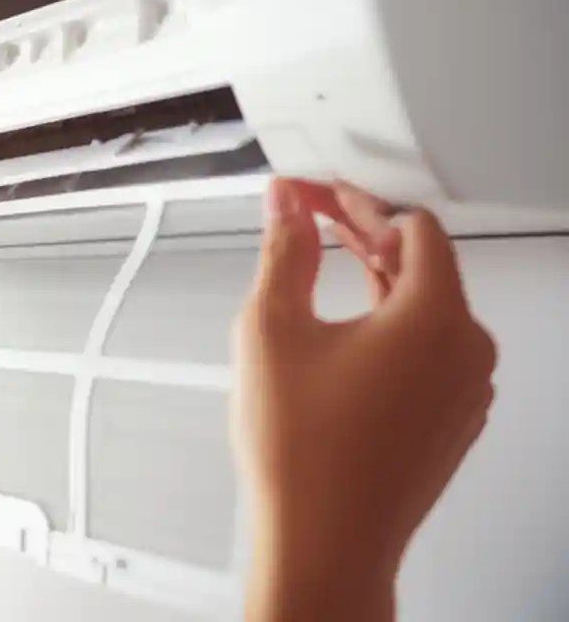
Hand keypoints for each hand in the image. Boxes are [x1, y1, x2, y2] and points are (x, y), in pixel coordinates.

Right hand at [234, 179, 496, 619]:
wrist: (324, 543)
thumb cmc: (303, 452)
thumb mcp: (272, 329)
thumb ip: (284, 251)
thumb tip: (286, 205)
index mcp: (434, 317)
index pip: (411, 225)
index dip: (355, 200)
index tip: (314, 195)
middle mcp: (466, 350)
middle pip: (423, 263)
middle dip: (361, 234)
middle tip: (307, 221)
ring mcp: (466, 390)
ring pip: (426, 308)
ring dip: (375, 281)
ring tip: (318, 275)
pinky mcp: (453, 420)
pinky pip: (429, 352)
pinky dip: (389, 328)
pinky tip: (341, 336)